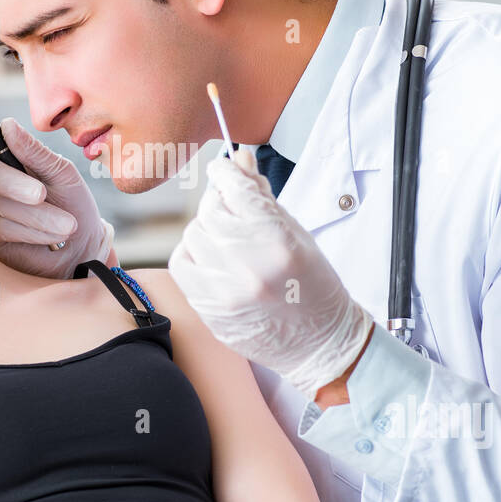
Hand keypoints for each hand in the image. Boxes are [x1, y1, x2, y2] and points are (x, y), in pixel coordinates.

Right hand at [0, 114, 113, 278]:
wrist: (81, 248)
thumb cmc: (72, 204)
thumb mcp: (62, 174)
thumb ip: (36, 152)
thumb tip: (7, 125)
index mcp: (5, 155)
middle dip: (17, 184)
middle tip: (42, 195)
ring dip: (38, 215)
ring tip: (66, 225)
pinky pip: (2, 229)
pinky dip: (32, 232)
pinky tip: (53, 237)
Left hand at [167, 147, 373, 398]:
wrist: (319, 342)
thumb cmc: (313, 285)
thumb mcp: (296, 233)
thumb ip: (261, 196)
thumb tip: (238, 159)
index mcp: (276, 240)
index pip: (236, 188)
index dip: (225, 172)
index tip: (223, 170)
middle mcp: (248, 265)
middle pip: (211, 210)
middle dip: (219, 203)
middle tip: (233, 211)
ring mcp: (224, 290)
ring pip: (193, 234)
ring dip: (206, 230)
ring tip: (228, 240)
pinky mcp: (209, 308)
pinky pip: (181, 263)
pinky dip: (192, 253)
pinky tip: (211, 258)